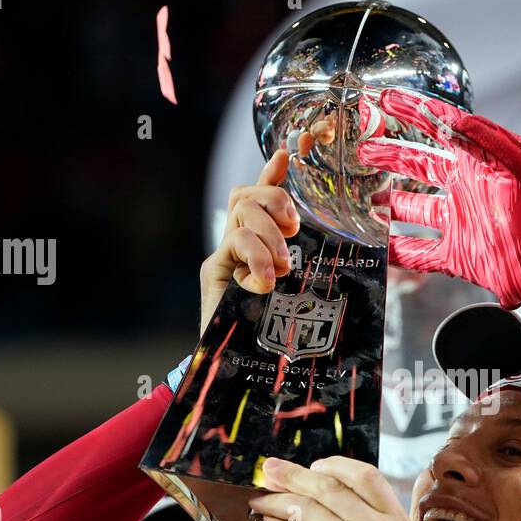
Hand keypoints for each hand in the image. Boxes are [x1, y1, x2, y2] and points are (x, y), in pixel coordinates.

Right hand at [199, 150, 299, 332]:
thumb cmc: (274, 332)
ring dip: (269, 235)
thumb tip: (308, 238)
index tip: (287, 153)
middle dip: (275, 201)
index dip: (271, 174)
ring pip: (242, 214)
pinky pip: (235, 244)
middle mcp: (235, 246)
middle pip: (246, 196)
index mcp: (257, 245)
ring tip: (281, 268)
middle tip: (293, 232)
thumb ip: (297, 261)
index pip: (259, 199)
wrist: (241, 367)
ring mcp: (222, 257)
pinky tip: (265, 282)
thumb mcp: (296, 289)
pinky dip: (256, 258)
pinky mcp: (212, 273)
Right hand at [355, 88, 520, 308]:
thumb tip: (453, 118)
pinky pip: (420, 254)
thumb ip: (487, 137)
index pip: (438, 130)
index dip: (411, 113)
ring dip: (390, 204)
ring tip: (366, 198)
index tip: (384, 99)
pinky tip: (379, 248)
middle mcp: (466, 189)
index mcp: (479, 161)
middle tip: (363, 151)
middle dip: (390, 158)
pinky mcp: (460, 256)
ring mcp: (460, 223)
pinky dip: (398, 253)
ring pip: (414, 210)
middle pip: (418, 168)